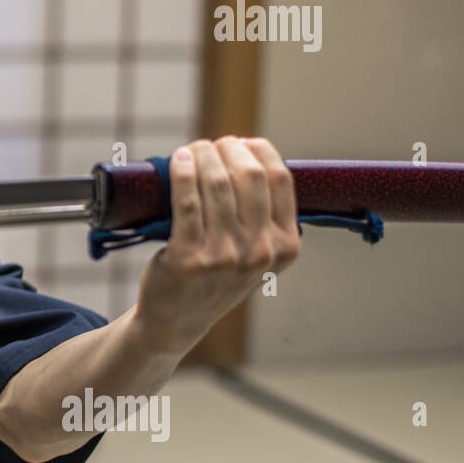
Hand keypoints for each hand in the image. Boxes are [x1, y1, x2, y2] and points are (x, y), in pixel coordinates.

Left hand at [134, 136, 300, 356]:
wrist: (177, 319)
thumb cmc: (215, 278)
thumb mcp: (256, 254)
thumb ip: (262, 217)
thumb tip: (249, 156)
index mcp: (286, 246)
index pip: (280, 180)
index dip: (258, 151)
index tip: (240, 142)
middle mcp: (260, 252)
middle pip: (248, 176)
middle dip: (227, 149)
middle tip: (210, 145)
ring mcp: (225, 257)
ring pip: (217, 184)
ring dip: (202, 156)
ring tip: (192, 151)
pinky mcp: (189, 258)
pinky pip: (187, 203)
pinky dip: (183, 174)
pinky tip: (178, 161)